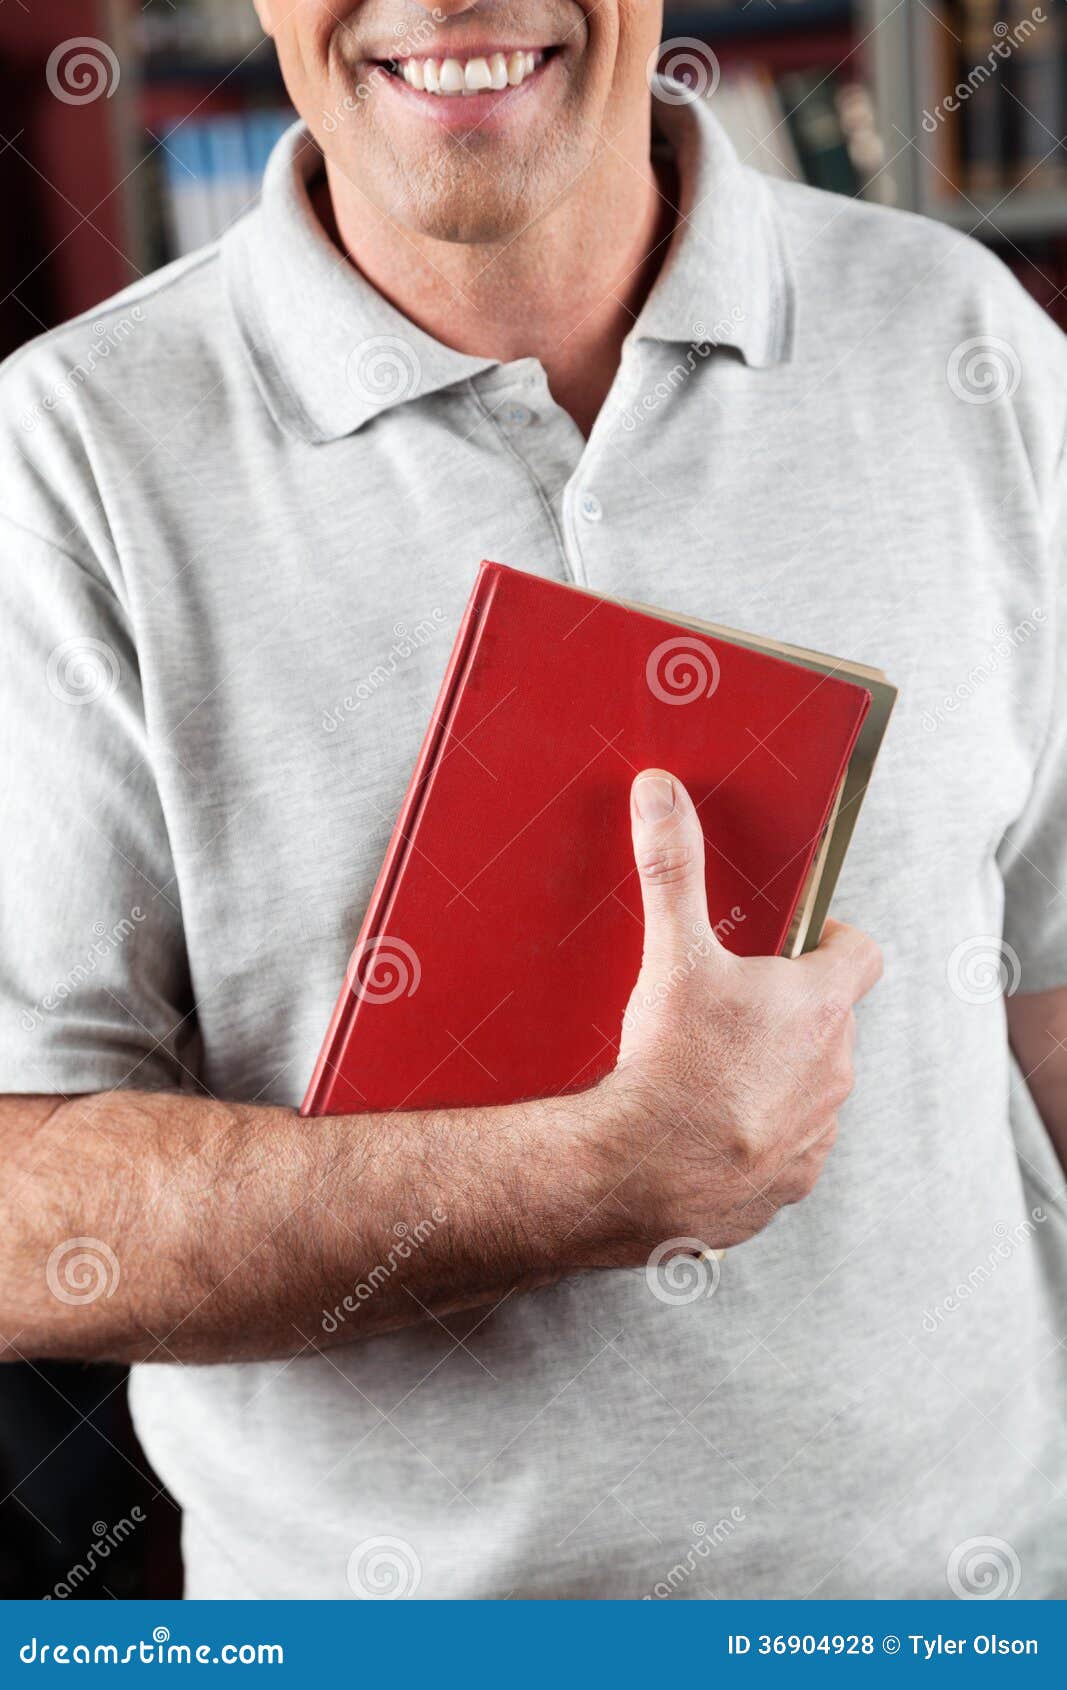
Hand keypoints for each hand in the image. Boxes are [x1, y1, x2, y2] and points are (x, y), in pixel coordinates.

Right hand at [595, 769, 882, 1254]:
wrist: (641, 1176)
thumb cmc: (668, 1064)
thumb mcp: (671, 955)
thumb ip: (673, 867)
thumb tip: (661, 790)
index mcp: (820, 1005)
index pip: (862, 953)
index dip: (832, 940)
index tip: (793, 942)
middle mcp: (836, 1067)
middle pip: (828, 1020)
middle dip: (788, 1011)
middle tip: (725, 1006)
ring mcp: (817, 1132)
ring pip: (809, 1085)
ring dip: (774, 1074)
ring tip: (709, 1070)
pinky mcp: (790, 1183)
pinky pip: (786, 1147)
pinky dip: (755, 1135)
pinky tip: (703, 1128)